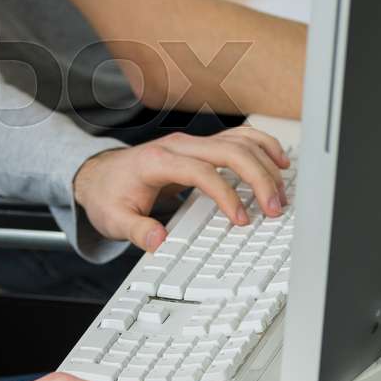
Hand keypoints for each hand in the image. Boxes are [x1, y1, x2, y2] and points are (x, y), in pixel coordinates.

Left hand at [72, 124, 289, 252]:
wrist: (99, 175)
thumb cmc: (108, 195)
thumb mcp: (112, 219)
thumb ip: (135, 230)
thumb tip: (158, 241)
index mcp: (157, 161)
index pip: (201, 171)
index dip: (226, 194)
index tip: (241, 220)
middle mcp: (178, 146)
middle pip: (228, 150)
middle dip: (257, 177)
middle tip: (274, 208)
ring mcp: (192, 143)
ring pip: (238, 140)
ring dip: (265, 163)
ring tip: (282, 192)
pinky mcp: (201, 147)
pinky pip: (238, 139)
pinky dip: (262, 147)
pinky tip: (279, 162)